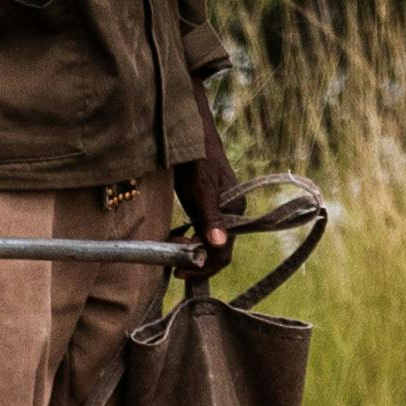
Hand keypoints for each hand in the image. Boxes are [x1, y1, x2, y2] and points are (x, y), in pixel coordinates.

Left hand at [173, 133, 244, 269]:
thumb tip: (220, 243)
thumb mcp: (201, 189)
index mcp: (234, 211)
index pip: (223, 252)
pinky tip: (175, 239)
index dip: (202, 264)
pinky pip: (202, 234)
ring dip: (191, 253)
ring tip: (171, 249)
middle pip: (217, 252)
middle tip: (172, 264)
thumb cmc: (197, 159)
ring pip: (208, 245)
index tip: (178, 269)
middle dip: (195, 260)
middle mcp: (230, 215)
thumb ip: (210, 216)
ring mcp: (219, 212)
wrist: (190, 136)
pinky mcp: (207, 208)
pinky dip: (189, 242)